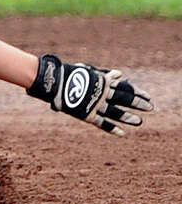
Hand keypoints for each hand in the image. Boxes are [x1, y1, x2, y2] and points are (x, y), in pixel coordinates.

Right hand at [26, 54, 152, 134]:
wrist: (52, 81)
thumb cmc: (67, 73)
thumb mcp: (87, 70)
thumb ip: (103, 74)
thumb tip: (120, 74)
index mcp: (102, 81)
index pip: (124, 87)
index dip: (137, 92)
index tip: (147, 96)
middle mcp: (102, 94)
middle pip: (124, 99)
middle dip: (138, 104)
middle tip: (151, 107)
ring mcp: (95, 104)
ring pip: (116, 112)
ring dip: (129, 117)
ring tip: (139, 121)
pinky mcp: (87, 114)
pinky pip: (102, 123)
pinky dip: (112, 128)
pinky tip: (122, 133)